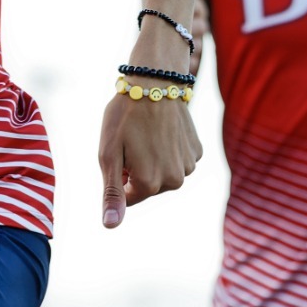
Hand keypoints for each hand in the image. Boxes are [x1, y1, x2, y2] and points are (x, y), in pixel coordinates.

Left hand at [97, 90, 201, 227]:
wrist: (155, 81)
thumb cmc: (124, 115)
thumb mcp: (109, 153)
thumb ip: (112, 193)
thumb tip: (110, 225)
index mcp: (149, 184)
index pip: (129, 196)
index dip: (120, 174)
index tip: (120, 150)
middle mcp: (173, 181)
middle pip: (148, 186)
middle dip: (137, 169)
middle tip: (132, 139)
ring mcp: (188, 166)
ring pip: (163, 173)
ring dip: (153, 159)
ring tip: (148, 132)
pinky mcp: (197, 151)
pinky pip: (178, 159)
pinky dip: (168, 149)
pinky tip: (163, 129)